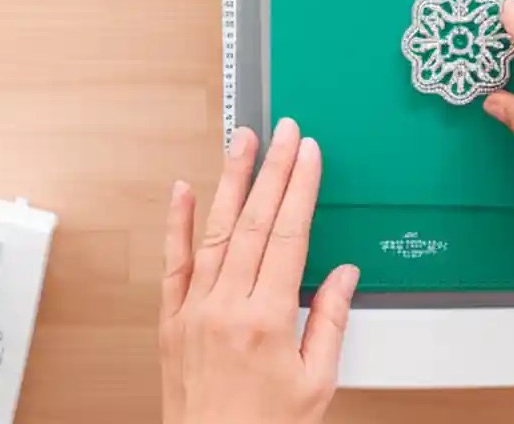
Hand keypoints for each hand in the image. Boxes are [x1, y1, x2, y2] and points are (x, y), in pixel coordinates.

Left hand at [159, 121, 359, 423]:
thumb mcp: (317, 382)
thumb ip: (330, 321)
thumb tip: (343, 274)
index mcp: (267, 321)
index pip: (288, 236)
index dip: (301, 189)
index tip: (310, 155)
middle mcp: (225, 309)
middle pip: (253, 223)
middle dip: (273, 170)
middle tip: (285, 132)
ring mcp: (193, 312)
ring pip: (213, 232)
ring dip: (230, 181)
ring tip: (242, 142)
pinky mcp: (170, 322)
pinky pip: (173, 263)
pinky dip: (176, 223)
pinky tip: (183, 188)